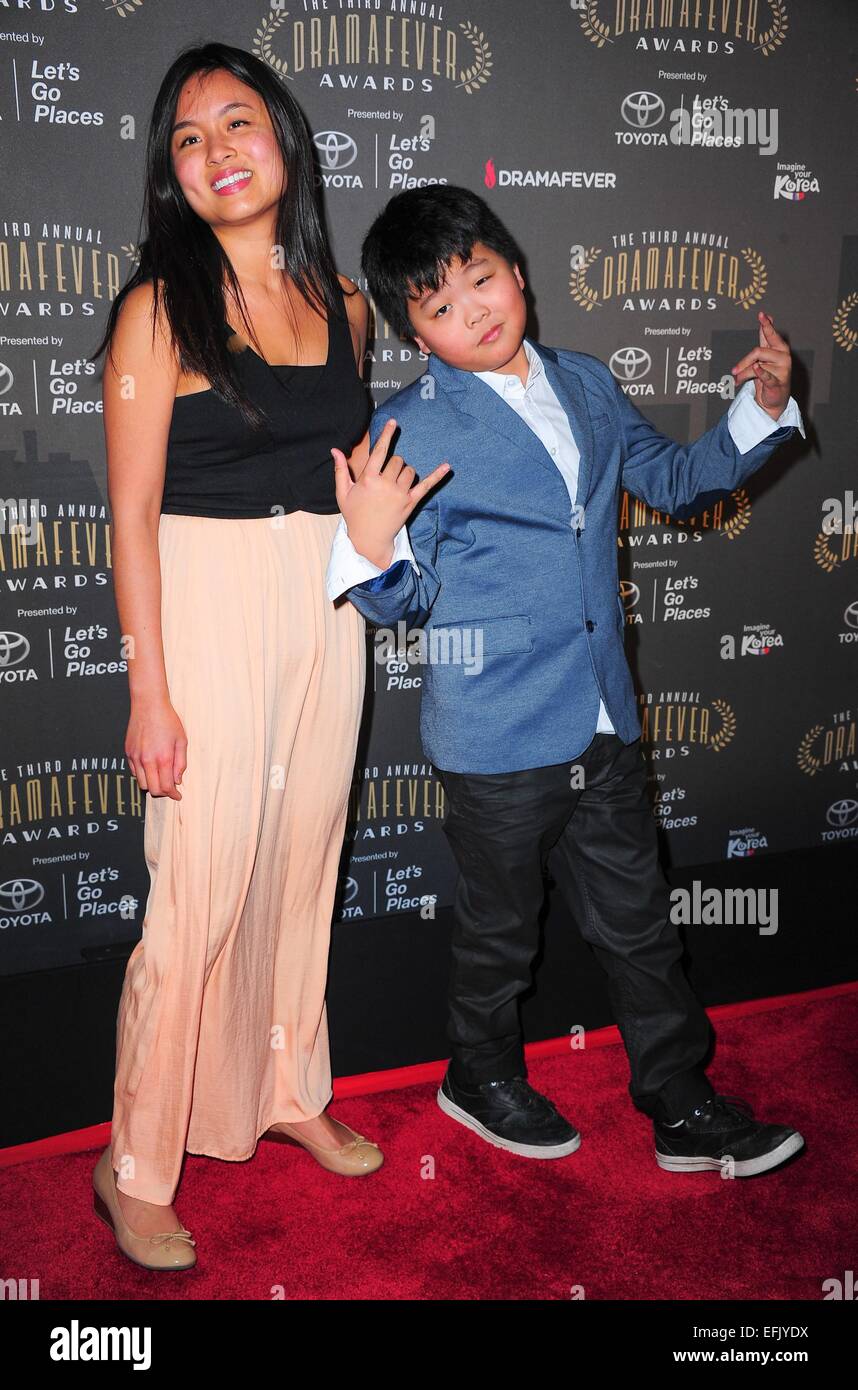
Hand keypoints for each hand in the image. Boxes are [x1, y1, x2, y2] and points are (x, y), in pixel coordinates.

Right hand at [126, 696, 186, 799]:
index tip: (178, 795)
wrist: (148, 705)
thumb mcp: (181, 741)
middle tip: (171, 788)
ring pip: (142, 783)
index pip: (166, 787)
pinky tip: (151, 768)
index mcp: (163, 758)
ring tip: (161, 778)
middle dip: (163, 792)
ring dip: (152, 785)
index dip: (173, 795)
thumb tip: (177, 780)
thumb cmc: (168, 720)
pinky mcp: (128, 753)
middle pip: (153, 789)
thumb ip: (180, 763)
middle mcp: (147, 760)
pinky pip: (135, 772)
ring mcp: (136, 757)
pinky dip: (143, 775)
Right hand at [332, 417, 450, 568]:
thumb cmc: (354, 515)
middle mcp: (386, 484)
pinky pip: (427, 486)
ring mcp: (400, 494)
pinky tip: (447, 466)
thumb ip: (341, 470)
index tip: (393, 422)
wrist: (369, 540)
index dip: (386, 435)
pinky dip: (437, 476)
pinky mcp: (411, 502)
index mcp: (369, 479)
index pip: (380, 451)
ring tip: (395, 486)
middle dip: (393, 464)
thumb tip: (335, 450)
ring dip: (404, 473)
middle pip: (397, 460)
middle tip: (386, 478)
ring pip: (409, 471)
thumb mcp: (343, 493)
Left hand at [730, 311, 791, 419]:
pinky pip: (765, 375)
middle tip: (733, 371)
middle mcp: (783, 356)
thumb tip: (766, 317)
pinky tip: (756, 368)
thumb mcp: (766, 355)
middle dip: (743, 361)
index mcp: (779, 348)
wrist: (775, 398)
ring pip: (756, 366)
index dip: (766, 324)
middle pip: (758, 351)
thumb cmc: (770, 374)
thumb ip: (766, 337)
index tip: (761, 314)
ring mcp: (782, 369)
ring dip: (743, 374)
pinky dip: (759, 372)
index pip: (771, 334)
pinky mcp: (778, 382)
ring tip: (737, 380)